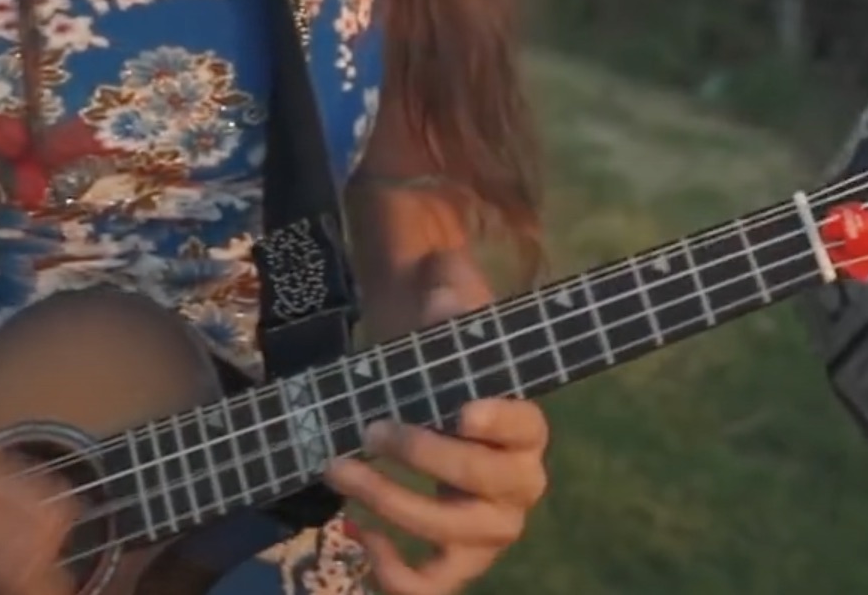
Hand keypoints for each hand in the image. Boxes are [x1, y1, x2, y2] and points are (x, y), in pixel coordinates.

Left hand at [324, 280, 548, 594]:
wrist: (419, 379)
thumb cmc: (441, 345)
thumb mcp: (448, 308)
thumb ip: (451, 301)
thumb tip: (444, 303)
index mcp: (526, 428)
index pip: (525, 428)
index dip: (499, 423)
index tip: (462, 411)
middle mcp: (519, 485)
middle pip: (487, 486)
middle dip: (426, 459)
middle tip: (372, 427)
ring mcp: (488, 528)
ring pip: (456, 540)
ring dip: (395, 509)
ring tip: (341, 470)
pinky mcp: (454, 559)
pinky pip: (431, 586)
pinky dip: (394, 573)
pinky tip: (357, 533)